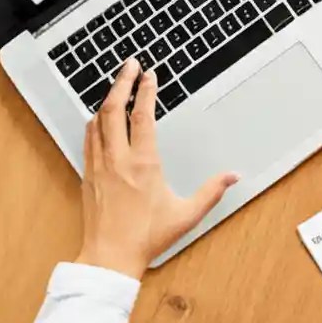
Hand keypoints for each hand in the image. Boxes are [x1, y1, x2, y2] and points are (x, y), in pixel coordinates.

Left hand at [77, 58, 237, 278]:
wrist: (109, 256)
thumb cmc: (147, 237)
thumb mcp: (187, 214)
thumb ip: (212, 191)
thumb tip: (233, 176)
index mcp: (143, 164)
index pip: (142, 116)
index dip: (146, 91)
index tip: (150, 74)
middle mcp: (117, 159)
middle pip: (113, 109)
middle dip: (121, 82)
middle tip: (130, 66)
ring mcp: (99, 166)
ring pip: (97, 121)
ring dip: (107, 100)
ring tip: (117, 87)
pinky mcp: (88, 175)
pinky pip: (89, 139)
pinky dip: (95, 121)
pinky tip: (100, 118)